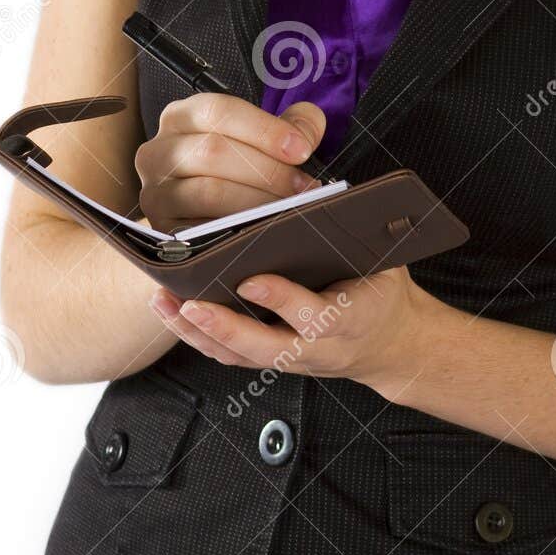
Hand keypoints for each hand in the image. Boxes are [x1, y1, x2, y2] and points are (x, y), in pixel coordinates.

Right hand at [134, 94, 326, 234]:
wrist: (209, 211)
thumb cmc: (237, 165)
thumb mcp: (263, 137)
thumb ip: (293, 125)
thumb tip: (306, 133)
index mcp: (181, 117)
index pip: (219, 112)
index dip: (264, 129)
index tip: (301, 149)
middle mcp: (158, 151)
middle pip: (212, 151)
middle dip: (267, 169)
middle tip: (303, 186)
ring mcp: (155, 193)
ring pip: (207, 191)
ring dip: (257, 200)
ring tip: (289, 207)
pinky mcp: (161, 231)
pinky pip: (200, 230)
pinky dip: (237, 229)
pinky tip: (263, 228)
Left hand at [150, 262, 435, 391]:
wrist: (390, 344)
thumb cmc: (380, 292)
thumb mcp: (381, 262)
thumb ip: (353, 238)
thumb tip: (314, 193)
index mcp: (349, 319)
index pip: (314, 315)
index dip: (282, 300)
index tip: (251, 280)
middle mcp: (316, 348)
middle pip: (264, 347)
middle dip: (224, 327)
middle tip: (190, 303)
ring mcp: (291, 359)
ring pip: (239, 355)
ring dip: (199, 333)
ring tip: (165, 302)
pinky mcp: (272, 361)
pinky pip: (230, 355)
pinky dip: (198, 336)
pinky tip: (173, 312)